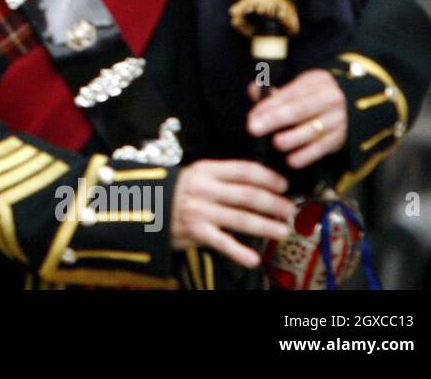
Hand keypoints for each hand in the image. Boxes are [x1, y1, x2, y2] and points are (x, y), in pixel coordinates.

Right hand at [171, 160, 294, 267]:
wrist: (141, 205)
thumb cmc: (174, 192)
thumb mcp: (195, 176)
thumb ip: (222, 178)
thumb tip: (258, 185)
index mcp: (206, 170)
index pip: (244, 171)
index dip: (268, 178)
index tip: (283, 186)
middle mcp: (204, 189)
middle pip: (249, 195)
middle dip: (274, 204)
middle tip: (289, 210)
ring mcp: (200, 211)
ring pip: (241, 219)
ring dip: (266, 226)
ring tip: (282, 230)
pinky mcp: (195, 232)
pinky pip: (223, 243)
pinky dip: (240, 252)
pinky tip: (254, 259)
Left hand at [247, 69, 347, 169]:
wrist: (349, 110)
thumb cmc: (311, 98)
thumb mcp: (298, 87)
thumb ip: (274, 91)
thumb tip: (254, 91)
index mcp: (317, 81)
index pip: (289, 94)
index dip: (268, 106)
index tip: (251, 117)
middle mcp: (331, 98)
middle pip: (299, 110)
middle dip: (274, 119)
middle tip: (253, 129)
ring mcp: (338, 119)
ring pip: (313, 130)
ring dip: (292, 138)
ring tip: (276, 143)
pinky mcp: (341, 138)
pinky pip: (322, 148)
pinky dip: (307, 155)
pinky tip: (292, 161)